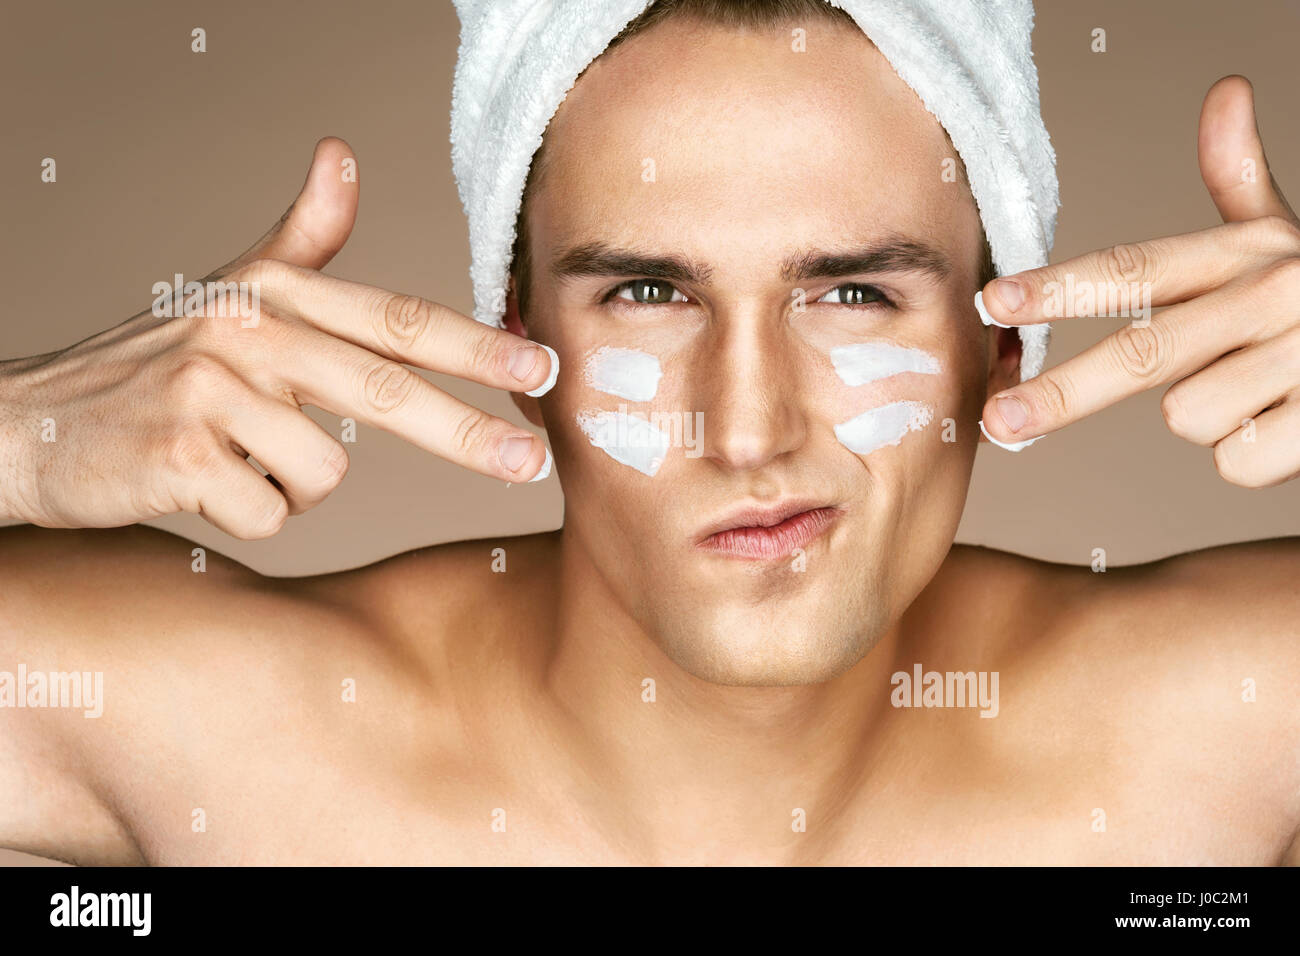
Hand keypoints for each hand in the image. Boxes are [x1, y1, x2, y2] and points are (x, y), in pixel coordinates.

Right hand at [0, 137, 554, 537]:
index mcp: (272, 293)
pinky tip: (204, 485)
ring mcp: (208, 391)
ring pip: (323, 474)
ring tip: (239, 458)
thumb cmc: (158, 366)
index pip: (396, 319)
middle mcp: (245, 331)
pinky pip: (271, 515)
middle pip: (385, 391)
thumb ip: (302, 238)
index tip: (543, 368)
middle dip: (467, 433)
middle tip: (530, 462)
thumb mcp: (234, 296)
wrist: (33, 422)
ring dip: (293, 485)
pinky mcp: (178, 455)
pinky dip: (249, 514)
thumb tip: (344, 156)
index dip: (477, 345)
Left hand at [979, 76, 1299, 486]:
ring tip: (1261, 390)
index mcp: (1249, 252)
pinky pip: (1238, 460)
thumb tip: (1226, 90)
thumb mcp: (1288, 238)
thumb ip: (1242, 181)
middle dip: (1062, 393)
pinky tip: (1290, 421)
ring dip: (1213, 420)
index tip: (996, 301)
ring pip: (1189, 417)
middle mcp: (1275, 294)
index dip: (1061, 287)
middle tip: (999, 421)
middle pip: (1144, 353)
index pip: (1139, 268)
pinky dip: (1256, 454)